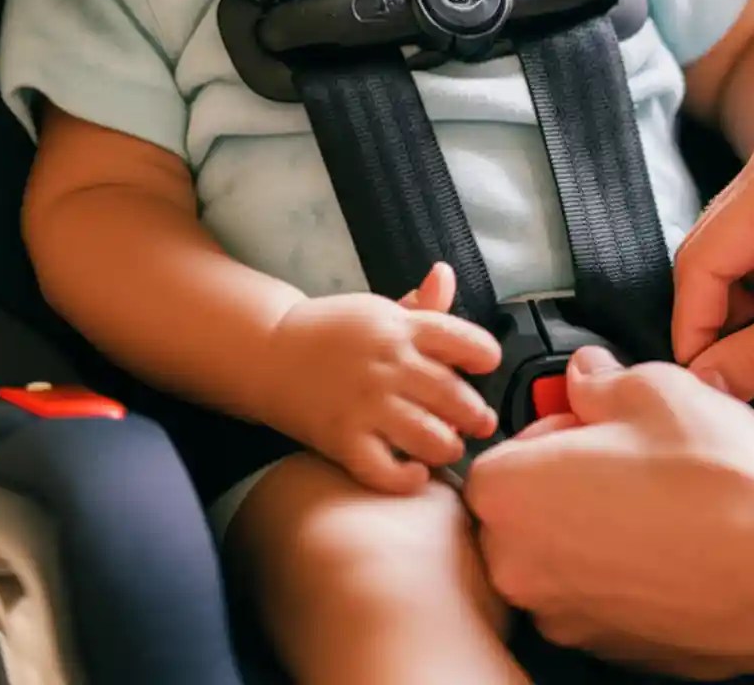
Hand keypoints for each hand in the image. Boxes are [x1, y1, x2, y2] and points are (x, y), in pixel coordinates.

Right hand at [261, 263, 501, 492]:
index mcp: (402, 328)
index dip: (486, 358)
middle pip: (456, 397)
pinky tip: (414, 473)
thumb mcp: (377, 311)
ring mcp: (365, 404)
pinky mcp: (342, 439)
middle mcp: (389, 365)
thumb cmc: (332, 333)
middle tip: (478, 423)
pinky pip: (386, 470)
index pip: (467, 341)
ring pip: (431, 438)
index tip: (484, 368)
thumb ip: (421, 304)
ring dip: (449, 448)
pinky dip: (408, 479)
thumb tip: (447, 273)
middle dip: (477, 416)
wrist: (267, 350)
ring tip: (446, 446)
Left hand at [467, 347, 753, 678]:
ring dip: (600, 528)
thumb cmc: (718, 488)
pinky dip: (626, 572)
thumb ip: (603, 379)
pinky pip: (600, 595)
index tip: (600, 425)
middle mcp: (517, 564)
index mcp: (509, 493)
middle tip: (637, 460)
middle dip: (573, 480)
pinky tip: (677, 547)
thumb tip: (587, 376)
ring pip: (564, 554)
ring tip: (665, 504)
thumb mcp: (658, 389)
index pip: (507, 447)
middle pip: (528, 506)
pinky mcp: (604, 647)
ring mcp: (559, 614)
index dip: (559, 428)